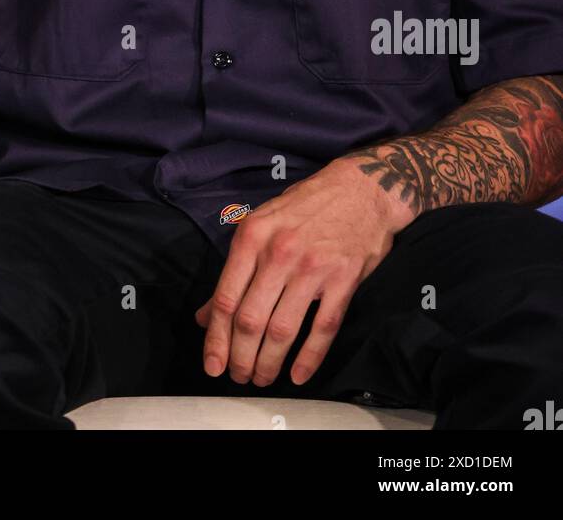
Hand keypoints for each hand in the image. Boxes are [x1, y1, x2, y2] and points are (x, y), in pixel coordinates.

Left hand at [194, 156, 416, 388]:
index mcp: (252, 237)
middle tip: (238, 377)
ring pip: (283, 329)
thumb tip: (205, 315)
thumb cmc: (307, 205)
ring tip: (262, 378)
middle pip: (250, 320)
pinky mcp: (344, 281)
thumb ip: (234, 271)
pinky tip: (298, 375)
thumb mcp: (261, 225)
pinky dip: (309, 358)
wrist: (362, 188)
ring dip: (269, 362)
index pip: (225, 298)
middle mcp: (279, 253)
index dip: (216, 339)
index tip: (212, 364)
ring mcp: (313, 268)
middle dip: (240, 357)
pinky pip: (323, 328)